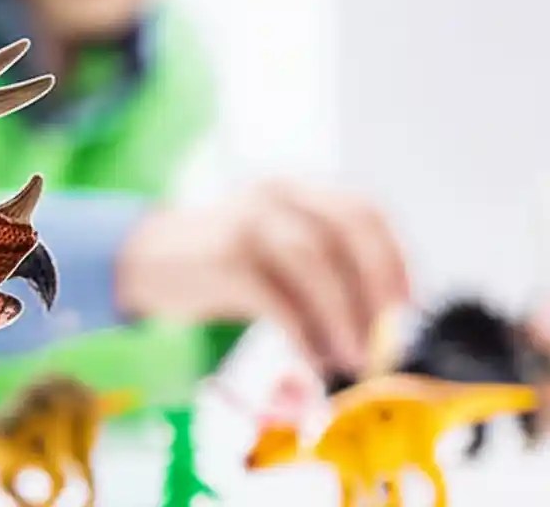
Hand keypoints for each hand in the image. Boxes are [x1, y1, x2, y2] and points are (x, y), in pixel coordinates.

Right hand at [118, 179, 409, 376]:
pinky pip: (277, 298)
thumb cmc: (218, 264)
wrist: (143, 259)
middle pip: (347, 231)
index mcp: (296, 191)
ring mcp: (247, 221)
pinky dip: (303, 333)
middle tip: (388, 337)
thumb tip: (377, 323)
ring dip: (344, 316)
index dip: (393, 258)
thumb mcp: (273, 253)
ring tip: (353, 357)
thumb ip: (321, 271)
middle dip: (376, 288)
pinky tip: (312, 359)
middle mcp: (275, 196)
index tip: (407, 306)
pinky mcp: (223, 258)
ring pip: (316, 263)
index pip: (363, 212)